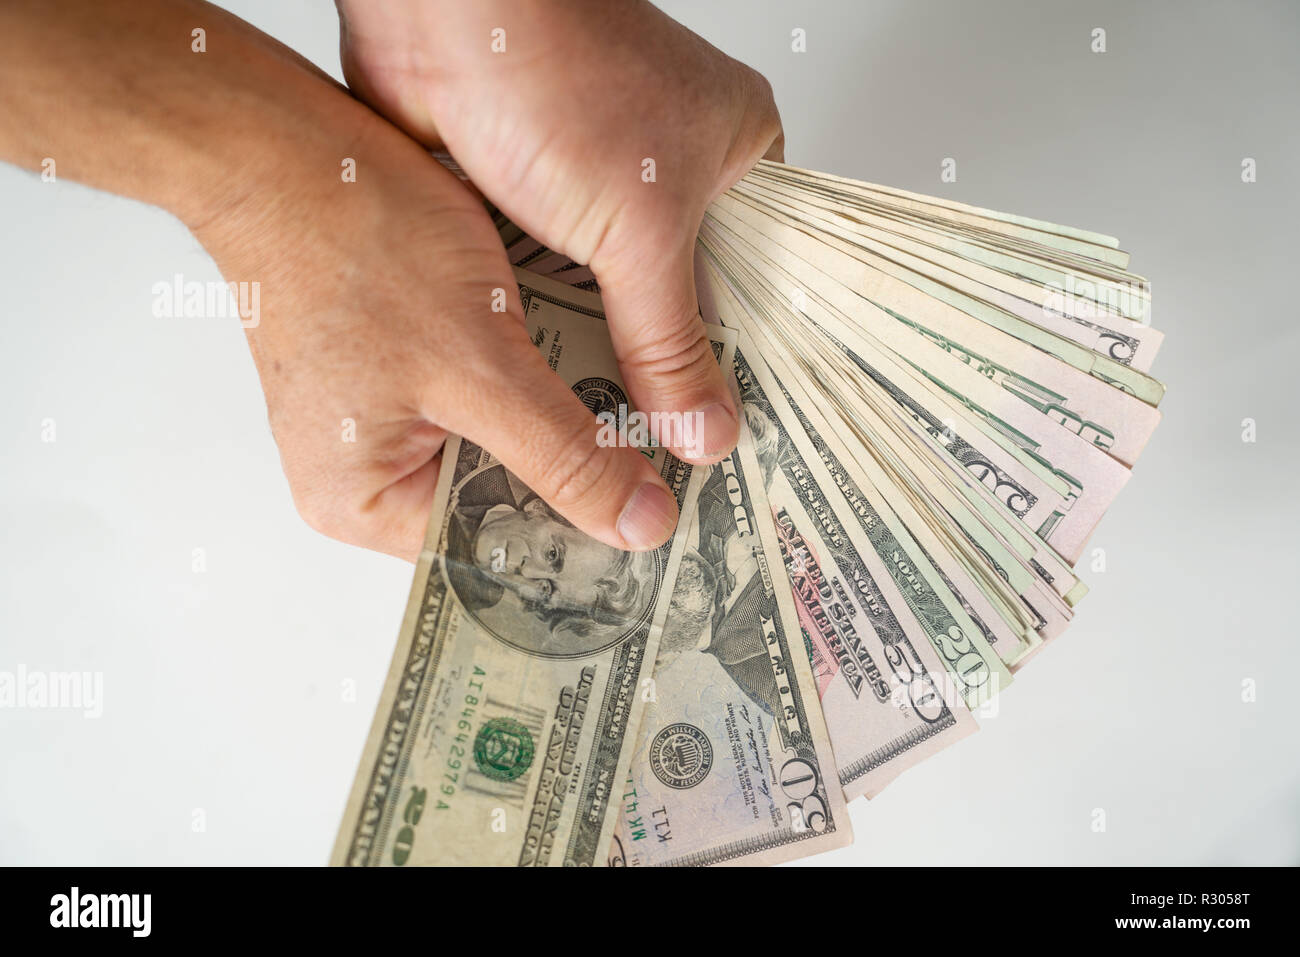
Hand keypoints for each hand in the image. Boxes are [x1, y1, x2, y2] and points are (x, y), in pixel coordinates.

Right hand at [197, 132, 681, 559]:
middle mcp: (363, 471)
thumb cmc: (356, 242)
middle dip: (575, 475)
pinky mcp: (398, 362)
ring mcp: (379, 414)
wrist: (286, 139)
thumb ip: (565, 455)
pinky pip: (481, 392)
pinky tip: (585, 355)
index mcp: (362, 503)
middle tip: (667, 463)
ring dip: (559, 420)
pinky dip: (531, 376)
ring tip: (639, 409)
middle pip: (498, 500)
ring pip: (499, 441)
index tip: (659, 524)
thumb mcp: (481, 366)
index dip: (579, 538)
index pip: (495, 548)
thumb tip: (639, 526)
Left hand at [335, 0, 783, 463]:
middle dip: (672, 380)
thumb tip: (705, 431)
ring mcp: (595, 198)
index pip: (762, 285)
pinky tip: (555, 409)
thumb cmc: (551, 67)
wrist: (433, 10)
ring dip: (605, 369)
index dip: (752, 365)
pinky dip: (548, 346)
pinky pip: (550, 301)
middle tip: (679, 469)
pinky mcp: (529, 214)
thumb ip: (668, 341)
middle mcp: (671, 179)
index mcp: (737, 158)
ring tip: (620, 457)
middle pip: (685, 308)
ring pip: (612, 311)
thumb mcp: (637, 227)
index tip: (744, 443)